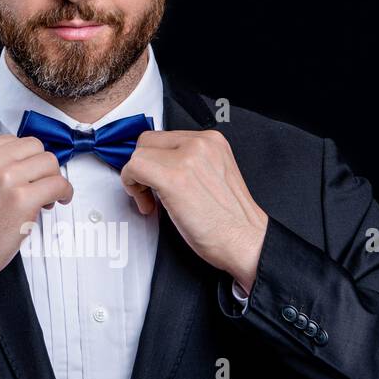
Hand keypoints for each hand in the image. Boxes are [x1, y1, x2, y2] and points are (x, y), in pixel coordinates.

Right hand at [0, 135, 72, 302]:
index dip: (25, 159)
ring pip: (49, 162)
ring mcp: (6, 178)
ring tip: (46, 196)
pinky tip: (58, 201)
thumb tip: (22, 164)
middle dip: (41, 166)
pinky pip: (57, 184)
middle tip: (40, 184)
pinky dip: (64, 192)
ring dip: (53, 178)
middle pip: (34, 147)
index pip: (13, 140)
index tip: (28, 173)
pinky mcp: (22, 199)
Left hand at [121, 130, 267, 292]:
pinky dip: (132, 187)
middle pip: (148, 141)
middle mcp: (201, 143)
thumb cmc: (231, 221)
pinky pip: (134, 168)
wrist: (245, 241)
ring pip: (139, 153)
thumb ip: (191, 165)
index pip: (165, 138)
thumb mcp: (214, 176)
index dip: (154, 161)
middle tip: (149, 191)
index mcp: (212, 141)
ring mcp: (187, 158)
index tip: (155, 180)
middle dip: (143, 166)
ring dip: (136, 179)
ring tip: (150, 201)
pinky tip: (148, 205)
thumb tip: (162, 166)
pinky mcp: (174, 178)